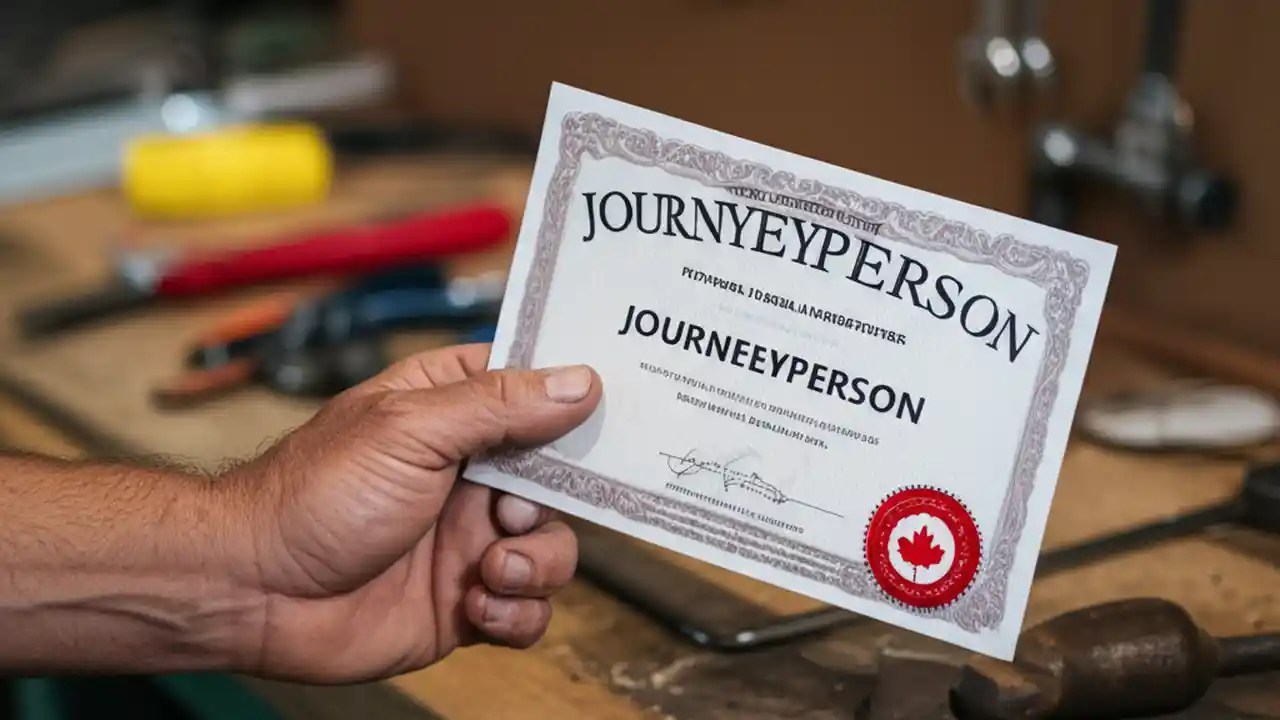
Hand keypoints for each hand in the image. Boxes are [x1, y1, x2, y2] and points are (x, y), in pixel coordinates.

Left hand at [222, 343, 600, 682]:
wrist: (255, 593)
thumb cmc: (315, 495)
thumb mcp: (412, 429)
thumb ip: (500, 406)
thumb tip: (580, 381)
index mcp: (452, 412)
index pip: (533, 389)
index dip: (575, 397)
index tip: (613, 405)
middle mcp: (469, 474)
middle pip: (559, 476)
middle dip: (560, 498)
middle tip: (515, 509)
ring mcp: (469, 538)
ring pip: (554, 546)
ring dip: (537, 561)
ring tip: (490, 566)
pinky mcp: (466, 601)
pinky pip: (529, 608)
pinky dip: (518, 611)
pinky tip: (477, 604)